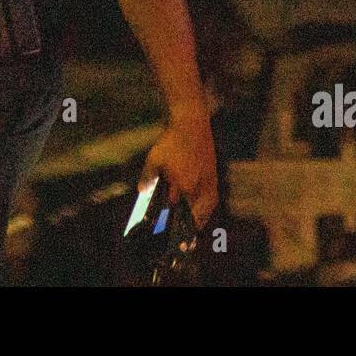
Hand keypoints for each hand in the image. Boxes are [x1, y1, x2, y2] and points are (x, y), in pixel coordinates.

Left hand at [139, 112, 217, 227]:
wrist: (191, 124)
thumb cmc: (171, 142)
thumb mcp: (154, 159)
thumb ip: (147, 177)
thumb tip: (142, 191)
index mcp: (185, 186)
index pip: (182, 211)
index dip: (179, 221)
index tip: (177, 231)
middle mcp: (199, 186)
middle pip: (198, 212)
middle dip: (193, 223)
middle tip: (190, 232)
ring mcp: (209, 178)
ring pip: (208, 204)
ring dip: (203, 215)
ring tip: (198, 222)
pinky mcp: (213, 171)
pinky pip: (213, 194)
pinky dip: (208, 203)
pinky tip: (203, 203)